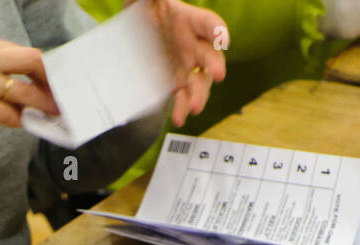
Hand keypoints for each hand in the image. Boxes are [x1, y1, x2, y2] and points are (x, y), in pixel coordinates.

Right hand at [0, 35, 60, 160]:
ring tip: (51, 117)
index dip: (47, 72)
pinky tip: (25, 126)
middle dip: (52, 83)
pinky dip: (21, 122)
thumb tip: (37, 89)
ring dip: (42, 107)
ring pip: (23, 91)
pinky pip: (9, 114)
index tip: (58, 87)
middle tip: (62, 102)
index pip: (25, 52)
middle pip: (32, 61)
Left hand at [139, 0, 228, 126]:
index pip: (209, 24)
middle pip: (211, 56)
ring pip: (199, 82)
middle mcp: (195, 45)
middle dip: (215, 65)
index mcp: (191, 21)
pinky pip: (182, 97)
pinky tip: (178, 119)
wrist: (136, 28)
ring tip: (195, 108)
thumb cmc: (149, 8)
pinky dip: (181, 108)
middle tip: (218, 76)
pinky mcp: (176, 82)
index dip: (218, 31)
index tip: (223, 39)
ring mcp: (187, 66)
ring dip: (199, 95)